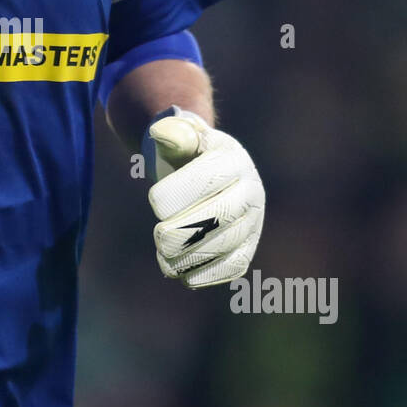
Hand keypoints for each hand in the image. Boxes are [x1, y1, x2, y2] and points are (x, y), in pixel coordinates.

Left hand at [144, 106, 264, 288]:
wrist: (204, 178)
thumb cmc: (186, 156)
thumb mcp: (179, 139)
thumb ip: (172, 135)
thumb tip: (160, 132)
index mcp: (233, 160)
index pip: (211, 177)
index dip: (181, 192)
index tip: (154, 201)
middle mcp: (251, 191)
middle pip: (221, 216)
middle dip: (185, 231)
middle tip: (159, 235)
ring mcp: (252, 222)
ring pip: (226, 245)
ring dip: (191, 257)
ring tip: (164, 259)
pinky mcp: (247, 247)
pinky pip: (233, 266)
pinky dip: (207, 274)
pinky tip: (182, 274)